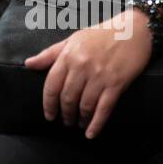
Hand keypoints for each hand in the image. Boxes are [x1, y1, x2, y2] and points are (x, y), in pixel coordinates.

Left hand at [25, 8, 152, 138]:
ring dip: (80, 119)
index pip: (52, 85)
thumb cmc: (102, 34)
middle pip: (67, 98)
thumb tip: (28, 64)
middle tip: (65, 121)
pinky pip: (104, 108)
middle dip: (65, 114)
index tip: (49, 115)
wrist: (134, 30)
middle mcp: (82, 67)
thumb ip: (50, 54)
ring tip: (79, 124)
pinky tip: (91, 133)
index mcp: (69, 55)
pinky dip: (96, 124)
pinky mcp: (117, 84)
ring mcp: (100, 76)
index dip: (48, 103)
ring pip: (85, 105)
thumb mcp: (73, 39)